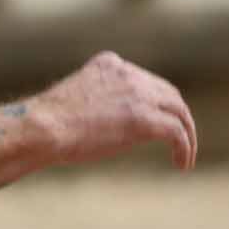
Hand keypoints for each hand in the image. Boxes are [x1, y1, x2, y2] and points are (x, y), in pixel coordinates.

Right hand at [31, 52, 197, 171]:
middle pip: (169, 93)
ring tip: (185, 157)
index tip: (156, 120)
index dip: (155, 102)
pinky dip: (185, 148)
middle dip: (177, 116)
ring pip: (179, 112)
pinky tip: (182, 164)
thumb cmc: (45, 124)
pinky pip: (177, 132)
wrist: (42, 129)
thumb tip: (100, 126)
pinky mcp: (146, 119)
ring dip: (186, 134)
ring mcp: (139, 95)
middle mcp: (130, 74)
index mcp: (110, 64)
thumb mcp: (73, 102)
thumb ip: (93, 104)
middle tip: (179, 139)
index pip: (145, 80)